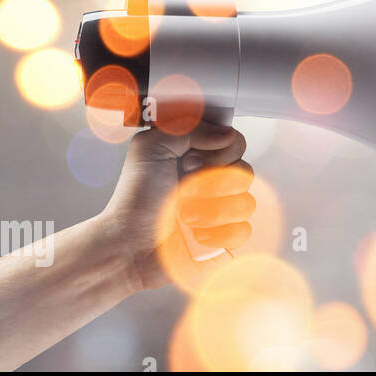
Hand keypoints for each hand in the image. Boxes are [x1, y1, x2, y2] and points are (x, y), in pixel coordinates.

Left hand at [100, 122, 255, 291]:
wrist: (128, 247)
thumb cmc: (134, 201)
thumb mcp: (151, 149)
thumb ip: (189, 128)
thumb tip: (226, 134)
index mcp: (198, 157)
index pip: (234, 142)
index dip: (219, 151)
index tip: (189, 161)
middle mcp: (212, 181)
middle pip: (245, 171)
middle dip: (213, 183)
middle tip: (185, 189)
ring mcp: (221, 210)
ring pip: (247, 202)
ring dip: (212, 211)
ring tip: (185, 216)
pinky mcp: (224, 238)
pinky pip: (244, 231)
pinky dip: (218, 234)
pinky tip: (196, 236)